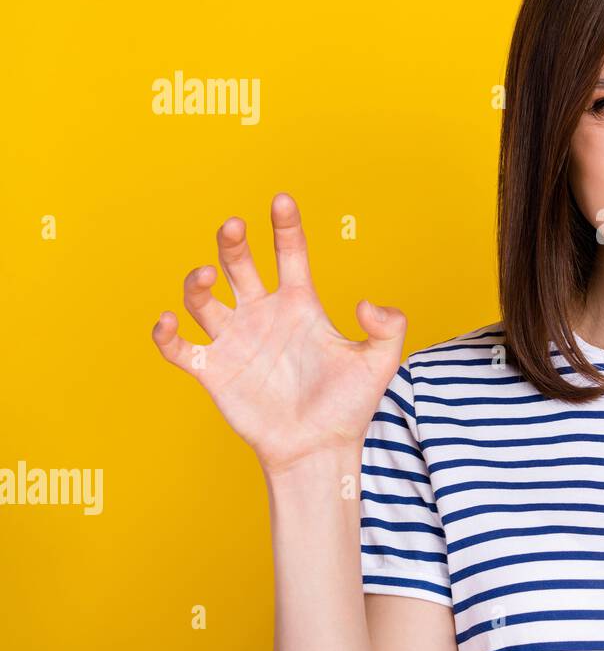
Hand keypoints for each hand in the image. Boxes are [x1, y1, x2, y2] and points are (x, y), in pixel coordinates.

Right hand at [151, 193, 407, 476]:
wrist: (319, 450)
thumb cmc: (349, 406)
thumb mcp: (379, 363)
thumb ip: (388, 329)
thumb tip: (368, 303)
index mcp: (299, 304)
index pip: (289, 252)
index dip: (284, 225)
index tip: (282, 199)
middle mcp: (262, 314)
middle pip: (239, 264)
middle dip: (233, 242)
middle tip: (234, 226)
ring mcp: (235, 341)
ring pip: (203, 299)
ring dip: (197, 285)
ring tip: (205, 277)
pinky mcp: (213, 371)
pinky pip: (180, 348)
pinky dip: (167, 335)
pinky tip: (170, 322)